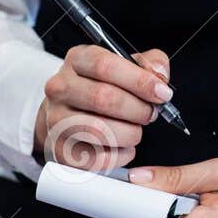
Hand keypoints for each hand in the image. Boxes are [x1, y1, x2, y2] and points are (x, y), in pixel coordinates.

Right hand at [34, 46, 173, 171]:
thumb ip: (148, 64)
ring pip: (99, 129)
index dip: (139, 80)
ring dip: (129, 133)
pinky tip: (124, 147)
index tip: (162, 93)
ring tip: (136, 131)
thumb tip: (159, 75)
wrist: (68, 117)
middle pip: (103, 98)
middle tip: (151, 114)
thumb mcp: (124, 67)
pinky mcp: (60, 149)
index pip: (105, 65)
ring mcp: (56, 119)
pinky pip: (96, 158)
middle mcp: (60, 87)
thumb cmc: (101, 89)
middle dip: (138, 109)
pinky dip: (120, 156)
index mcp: (78, 60)